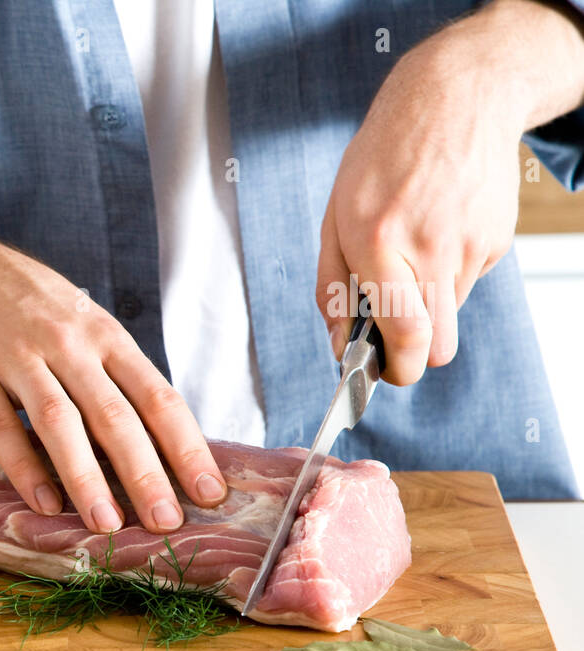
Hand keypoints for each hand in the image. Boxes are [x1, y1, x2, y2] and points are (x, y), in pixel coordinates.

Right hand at [0, 233, 226, 533]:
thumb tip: (167, 452)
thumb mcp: (91, 328)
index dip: (186, 447)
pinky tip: (47, 504)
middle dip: (144, 473)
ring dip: (86, 477)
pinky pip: (2, 429)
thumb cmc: (39, 312)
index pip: (157, 396)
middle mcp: (68, 345)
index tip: (209, 491)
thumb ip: (120, 381)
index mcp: (107, 337)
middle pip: (114, 414)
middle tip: (165, 520)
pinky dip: (26, 470)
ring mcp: (19, 359)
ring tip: (107, 522)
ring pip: (60, 423)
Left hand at [317, 0, 583, 384]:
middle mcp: (430, 248)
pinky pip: (468, 281)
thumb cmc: (382, 159)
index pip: (406, 334)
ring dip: (428, 305)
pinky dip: (448, 272)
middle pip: (440, 348)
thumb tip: (339, 347)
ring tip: (409, 258)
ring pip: (452, 316)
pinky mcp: (497, 239)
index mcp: (379, 242)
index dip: (397, 369)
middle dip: (416, 355)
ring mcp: (471, 245)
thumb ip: (331, 288)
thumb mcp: (333, 218)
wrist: (453, 101)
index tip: (384, 373)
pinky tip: (436, 232)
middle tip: (394, 338)